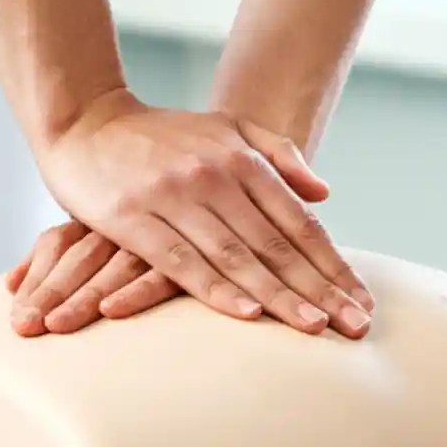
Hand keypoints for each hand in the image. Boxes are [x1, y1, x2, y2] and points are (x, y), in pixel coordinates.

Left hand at [6, 221, 181, 335]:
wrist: (230, 173)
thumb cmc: (150, 207)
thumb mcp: (102, 221)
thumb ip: (60, 251)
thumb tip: (11, 283)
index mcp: (103, 210)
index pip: (59, 241)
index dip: (36, 274)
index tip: (14, 307)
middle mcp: (129, 218)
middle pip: (81, 255)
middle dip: (50, 292)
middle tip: (25, 326)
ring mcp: (164, 231)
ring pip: (115, 267)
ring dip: (84, 298)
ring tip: (57, 325)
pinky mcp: (197, 253)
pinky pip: (162, 274)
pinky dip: (135, 292)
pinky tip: (112, 310)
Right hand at [34, 88, 373, 337]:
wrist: (85, 120)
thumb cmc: (161, 135)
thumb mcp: (225, 127)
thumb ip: (277, 155)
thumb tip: (325, 193)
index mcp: (242, 159)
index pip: (299, 222)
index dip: (333, 265)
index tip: (361, 301)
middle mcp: (215, 177)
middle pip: (276, 244)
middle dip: (320, 289)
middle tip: (355, 327)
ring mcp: (174, 197)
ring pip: (235, 256)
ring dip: (278, 295)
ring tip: (313, 327)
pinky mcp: (132, 218)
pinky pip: (180, 261)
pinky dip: (215, 288)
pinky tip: (246, 313)